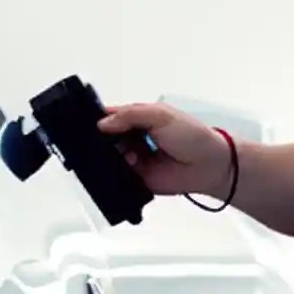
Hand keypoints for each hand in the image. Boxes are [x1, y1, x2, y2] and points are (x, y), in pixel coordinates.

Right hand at [97, 102, 233, 196]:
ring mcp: (133, 158)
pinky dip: (116, 172)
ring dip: (108, 155)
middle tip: (96, 139)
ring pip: (109, 156)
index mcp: (138, 118)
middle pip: (106, 137)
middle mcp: (133, 137)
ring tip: (118, 151)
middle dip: (100, 138)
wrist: (209, 165)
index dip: (98, 118)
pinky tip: (123, 166)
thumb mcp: (161, 116)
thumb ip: (131, 115)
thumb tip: (102, 123)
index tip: (83, 121)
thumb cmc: (191, 135)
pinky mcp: (136, 178)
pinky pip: (118, 175)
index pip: (111, 116)